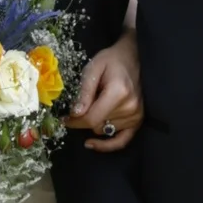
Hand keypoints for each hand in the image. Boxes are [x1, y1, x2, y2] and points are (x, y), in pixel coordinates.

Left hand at [70, 31, 143, 145]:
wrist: (133, 56)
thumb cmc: (111, 60)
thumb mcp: (93, 68)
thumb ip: (84, 91)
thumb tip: (75, 114)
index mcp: (118, 93)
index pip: (91, 118)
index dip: (74, 122)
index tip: (64, 119)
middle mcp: (130, 107)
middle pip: (97, 125)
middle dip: (84, 118)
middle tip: (80, 105)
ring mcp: (136, 115)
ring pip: (104, 131)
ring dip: (96, 122)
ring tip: (97, 104)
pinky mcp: (138, 120)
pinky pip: (122, 140)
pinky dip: (108, 145)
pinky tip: (93, 144)